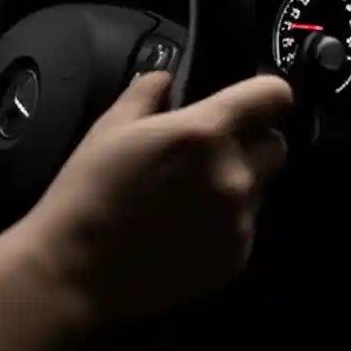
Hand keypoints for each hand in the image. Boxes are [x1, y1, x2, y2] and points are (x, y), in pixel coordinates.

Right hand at [15, 73, 292, 321]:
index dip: (264, 95)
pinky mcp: (237, 257)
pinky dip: (226, 223)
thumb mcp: (111, 127)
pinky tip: (184, 229)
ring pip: (261, 188)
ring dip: (238, 184)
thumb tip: (167, 78)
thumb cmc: (88, 193)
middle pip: (276, 144)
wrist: (74, 272)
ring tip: (188, 197)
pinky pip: (246, 226)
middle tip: (210, 153)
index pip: (276, 96)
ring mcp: (239, 220)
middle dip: (251, 142)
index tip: (248, 102)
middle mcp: (235, 175)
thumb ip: (149, 91)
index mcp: (206, 132)